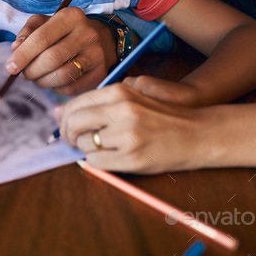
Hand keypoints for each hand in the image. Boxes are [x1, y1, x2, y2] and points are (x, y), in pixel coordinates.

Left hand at [6, 8, 116, 94]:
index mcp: (71, 16)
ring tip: (37, 78)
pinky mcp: (100, 73)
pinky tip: (52, 82)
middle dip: (31, 71)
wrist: (100, 40)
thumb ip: (27, 33)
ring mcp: (97, 54)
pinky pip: (72, 88)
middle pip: (51, 59)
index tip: (10, 67)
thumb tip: (15, 49)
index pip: (41, 38)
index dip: (22, 55)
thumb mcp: (45, 23)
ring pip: (62, 76)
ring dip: (42, 81)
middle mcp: (87, 33)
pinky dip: (56, 89)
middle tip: (23, 75)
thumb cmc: (64, 32)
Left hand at [56, 80, 209, 172]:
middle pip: (74, 123)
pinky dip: (96, 162)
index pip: (76, 104)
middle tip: (72, 141)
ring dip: (85, 149)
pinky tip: (108, 157)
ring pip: (85, 144)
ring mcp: (127, 136)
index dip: (65, 118)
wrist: (197, 133)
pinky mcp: (132, 158)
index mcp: (120, 92)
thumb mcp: (133, 97)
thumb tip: (58, 111)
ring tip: (100, 147)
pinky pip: (96, 163)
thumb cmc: (162, 115)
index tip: (66, 125)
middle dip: (67, 135)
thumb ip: (98, 101)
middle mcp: (122, 111)